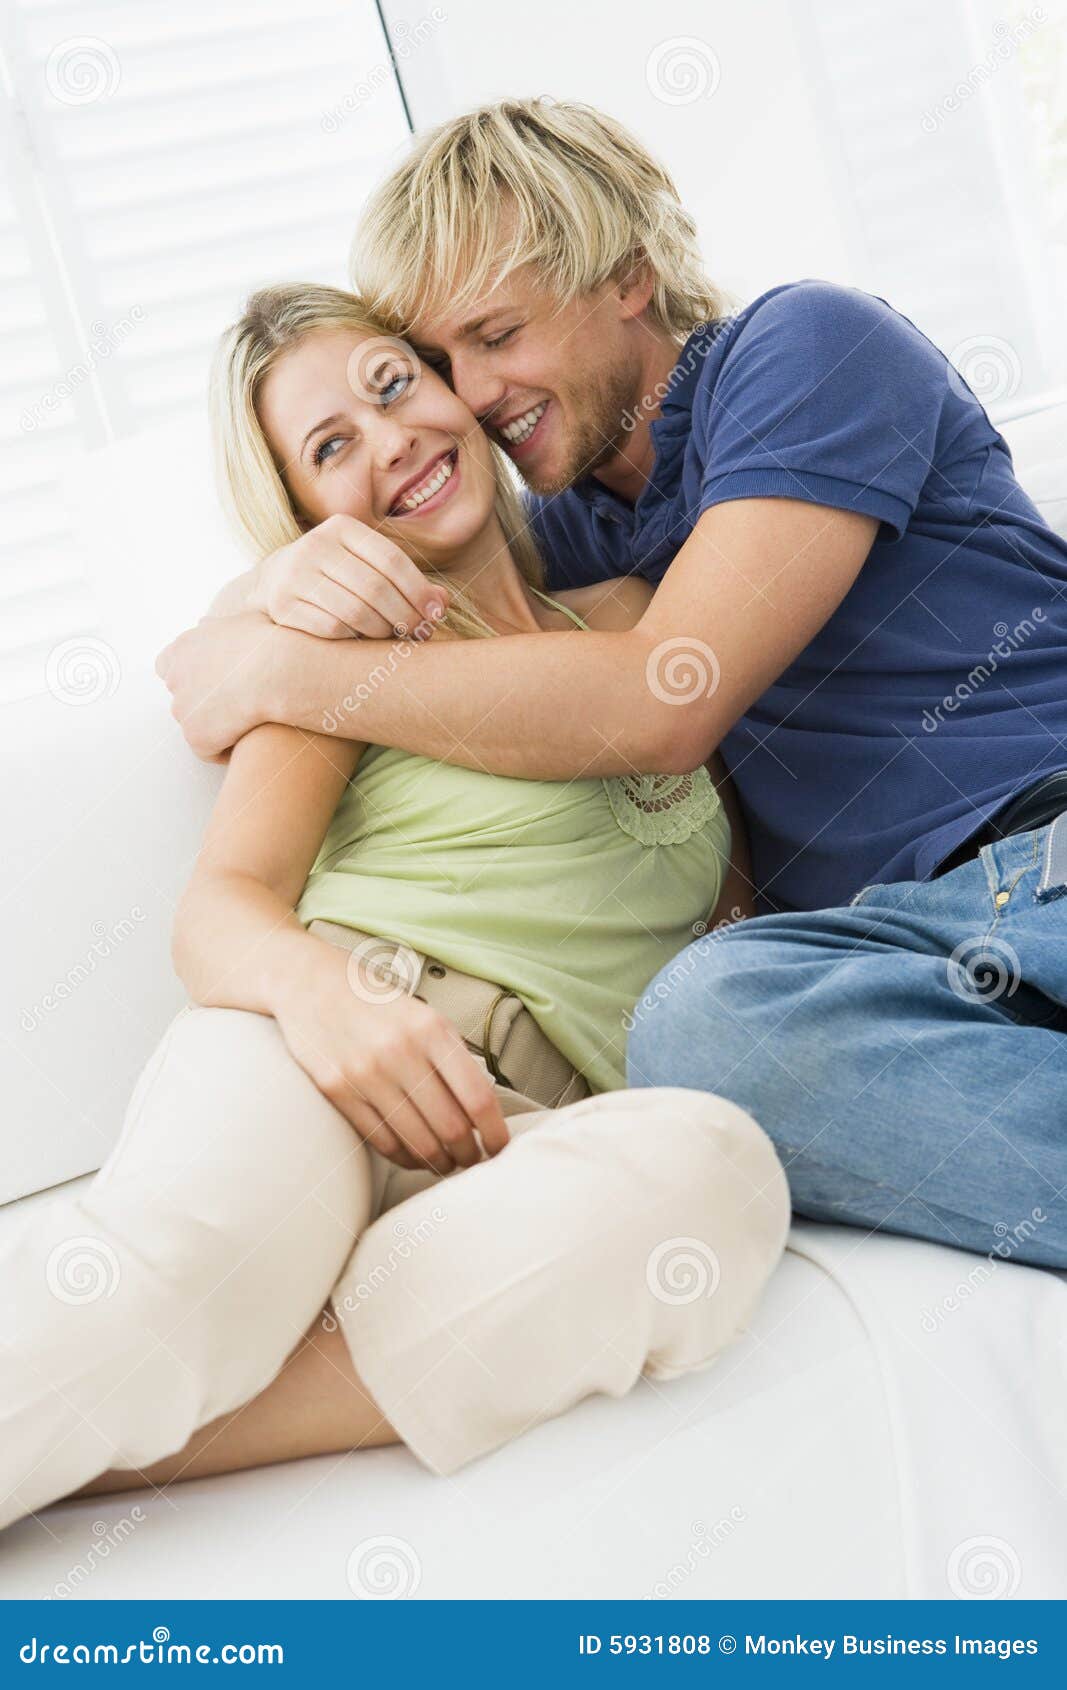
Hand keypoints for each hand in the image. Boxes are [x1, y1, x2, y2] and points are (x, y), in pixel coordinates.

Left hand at [156, 611, 273, 759]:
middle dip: (203, 702)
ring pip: (195, 724)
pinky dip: (226, 749)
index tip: (213, 681)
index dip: (190, 675)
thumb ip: (219, 627)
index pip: (167, 665)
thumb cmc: (269, 642)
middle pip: (182, 697)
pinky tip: (249, 741)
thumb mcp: (242, 620)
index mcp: (183, 647)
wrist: (278, 670)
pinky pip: (209, 750)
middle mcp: (175, 678)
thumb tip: (206, 625)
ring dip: (215, 726)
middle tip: (236, 703)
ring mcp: (183, 710)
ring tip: (247, 724)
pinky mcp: (197, 737)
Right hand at [253, 513, 448, 638]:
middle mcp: (314, 545)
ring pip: (355, 612)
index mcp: (341, 528)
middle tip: (419, 633)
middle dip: (405, 616)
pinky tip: (364, 640)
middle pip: (375, 588)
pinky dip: (355, 639)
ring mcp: (295, 575)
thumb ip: (406, 580)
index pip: (391, 559)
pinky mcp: (283, 605)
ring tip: (393, 638)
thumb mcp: (367, 565)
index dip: (419, 589)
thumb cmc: (336, 575)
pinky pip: (332, 628)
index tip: (436, 613)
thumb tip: (443, 602)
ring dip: (382, 631)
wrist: (273, 584)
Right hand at [272, 944, 509, 1173]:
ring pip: (417, 1142)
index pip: (477, 1098)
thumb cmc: (374, 1000)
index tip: (499, 1146)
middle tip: (472, 1159)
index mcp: (432, 1030)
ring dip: (439, 1162)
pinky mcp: (338, 1090)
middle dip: (468, 1154)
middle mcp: (401, 1052)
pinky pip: (381, 1140)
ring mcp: (366, 1073)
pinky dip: (404, 1157)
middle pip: (450, 1128)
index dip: (495, 1133)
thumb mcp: (423, 1014)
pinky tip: (414, 1156)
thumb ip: (450, 1055)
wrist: (309, 982)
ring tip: (446, 1162)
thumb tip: (480, 1108)